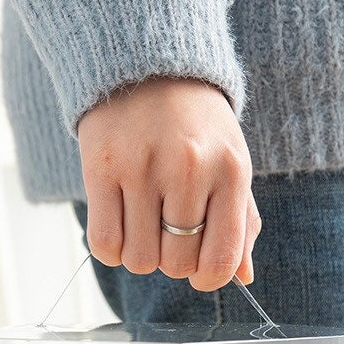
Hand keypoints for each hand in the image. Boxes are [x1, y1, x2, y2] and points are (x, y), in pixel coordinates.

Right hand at [78, 77, 257, 290]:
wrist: (148, 65)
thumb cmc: (197, 126)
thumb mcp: (231, 165)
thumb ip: (242, 222)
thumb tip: (242, 276)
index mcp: (231, 172)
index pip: (222, 258)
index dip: (208, 278)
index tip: (199, 270)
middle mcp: (189, 170)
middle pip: (177, 263)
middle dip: (172, 261)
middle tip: (167, 233)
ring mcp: (142, 168)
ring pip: (139, 259)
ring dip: (140, 254)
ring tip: (143, 225)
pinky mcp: (101, 168)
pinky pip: (104, 242)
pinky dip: (110, 249)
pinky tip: (119, 226)